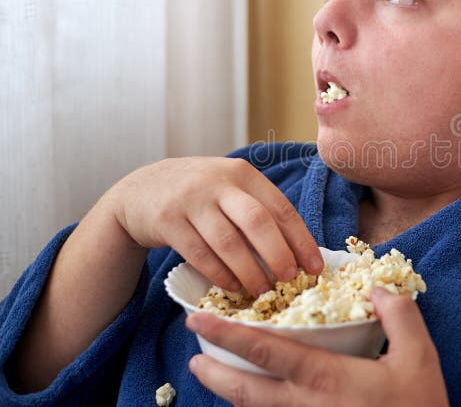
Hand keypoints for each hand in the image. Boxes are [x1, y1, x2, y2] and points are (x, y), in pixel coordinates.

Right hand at [103, 156, 322, 294]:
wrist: (140, 190)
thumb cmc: (199, 196)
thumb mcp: (229, 189)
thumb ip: (258, 211)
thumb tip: (297, 253)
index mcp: (243, 174)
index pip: (281, 208)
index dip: (302, 241)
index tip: (315, 268)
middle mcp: (219, 182)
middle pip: (258, 222)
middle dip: (278, 255)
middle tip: (289, 281)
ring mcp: (191, 200)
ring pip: (228, 242)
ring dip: (249, 271)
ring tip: (262, 291)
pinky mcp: (167, 219)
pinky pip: (199, 254)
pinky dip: (219, 274)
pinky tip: (232, 287)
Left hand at [186, 287, 449, 406]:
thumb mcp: (419, 358)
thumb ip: (399, 316)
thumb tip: (377, 290)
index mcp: (325, 378)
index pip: (265, 351)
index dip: (227, 335)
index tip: (197, 321)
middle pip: (244, 392)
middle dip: (214, 374)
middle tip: (193, 359)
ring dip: (231, 396)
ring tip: (217, 379)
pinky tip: (257, 405)